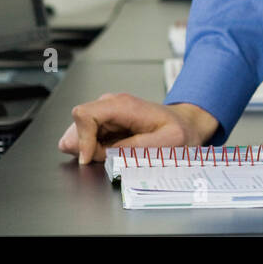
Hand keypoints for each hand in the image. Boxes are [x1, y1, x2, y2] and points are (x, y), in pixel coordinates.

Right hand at [58, 94, 218, 165]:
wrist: (185, 124)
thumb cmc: (178, 131)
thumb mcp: (166, 143)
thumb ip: (135, 148)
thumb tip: (107, 154)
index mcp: (123, 105)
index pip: (84, 114)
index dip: (82, 139)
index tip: (90, 159)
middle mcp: (110, 104)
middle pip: (78, 126)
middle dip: (86, 148)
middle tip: (109, 159)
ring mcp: (106, 113)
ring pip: (79, 133)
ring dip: (90, 150)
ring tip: (115, 155)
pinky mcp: (105, 123)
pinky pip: (87, 138)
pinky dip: (94, 150)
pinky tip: (112, 153)